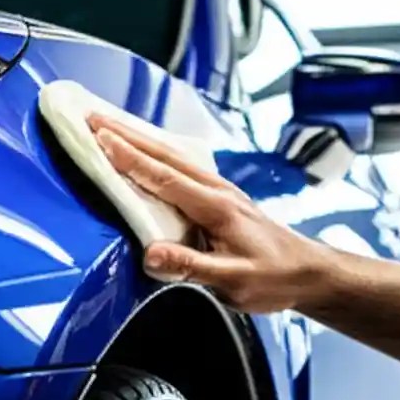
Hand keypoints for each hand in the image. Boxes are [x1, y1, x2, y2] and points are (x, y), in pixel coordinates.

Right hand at [87, 113, 334, 313]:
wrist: (308, 271)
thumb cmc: (273, 278)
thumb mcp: (233, 281)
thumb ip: (191, 268)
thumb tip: (151, 254)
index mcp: (215, 207)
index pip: (164, 177)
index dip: (130, 158)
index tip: (100, 139)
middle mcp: (216, 190)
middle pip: (164, 155)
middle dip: (126, 135)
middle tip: (91, 118)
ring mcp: (219, 189)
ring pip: (172, 155)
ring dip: (138, 137)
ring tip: (108, 124)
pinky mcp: (219, 195)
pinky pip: (181, 164)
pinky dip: (156, 151)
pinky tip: (145, 147)